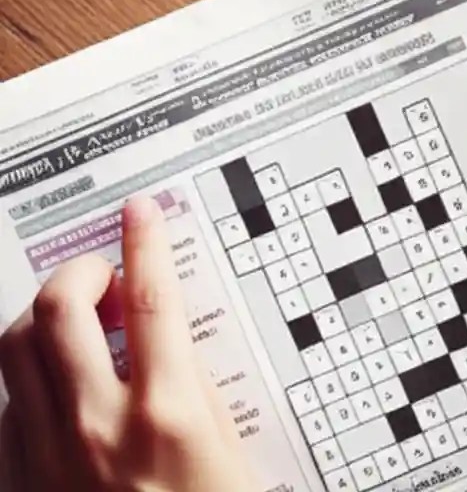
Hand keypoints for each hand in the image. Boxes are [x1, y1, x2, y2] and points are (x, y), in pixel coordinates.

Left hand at [0, 197, 254, 490]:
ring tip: (72, 317)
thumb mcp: (232, 458)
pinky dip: (25, 375)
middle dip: (78, 272)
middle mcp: (98, 426)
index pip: (150, 299)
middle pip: (60, 310)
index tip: (141, 213)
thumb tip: (177, 345)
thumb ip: (200, 397)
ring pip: (14, 348)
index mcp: (168, 416)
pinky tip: (54, 383)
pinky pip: (4, 403)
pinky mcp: (17, 480)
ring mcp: (47, 454)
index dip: (144, 242)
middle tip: (102, 273)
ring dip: (40, 315)